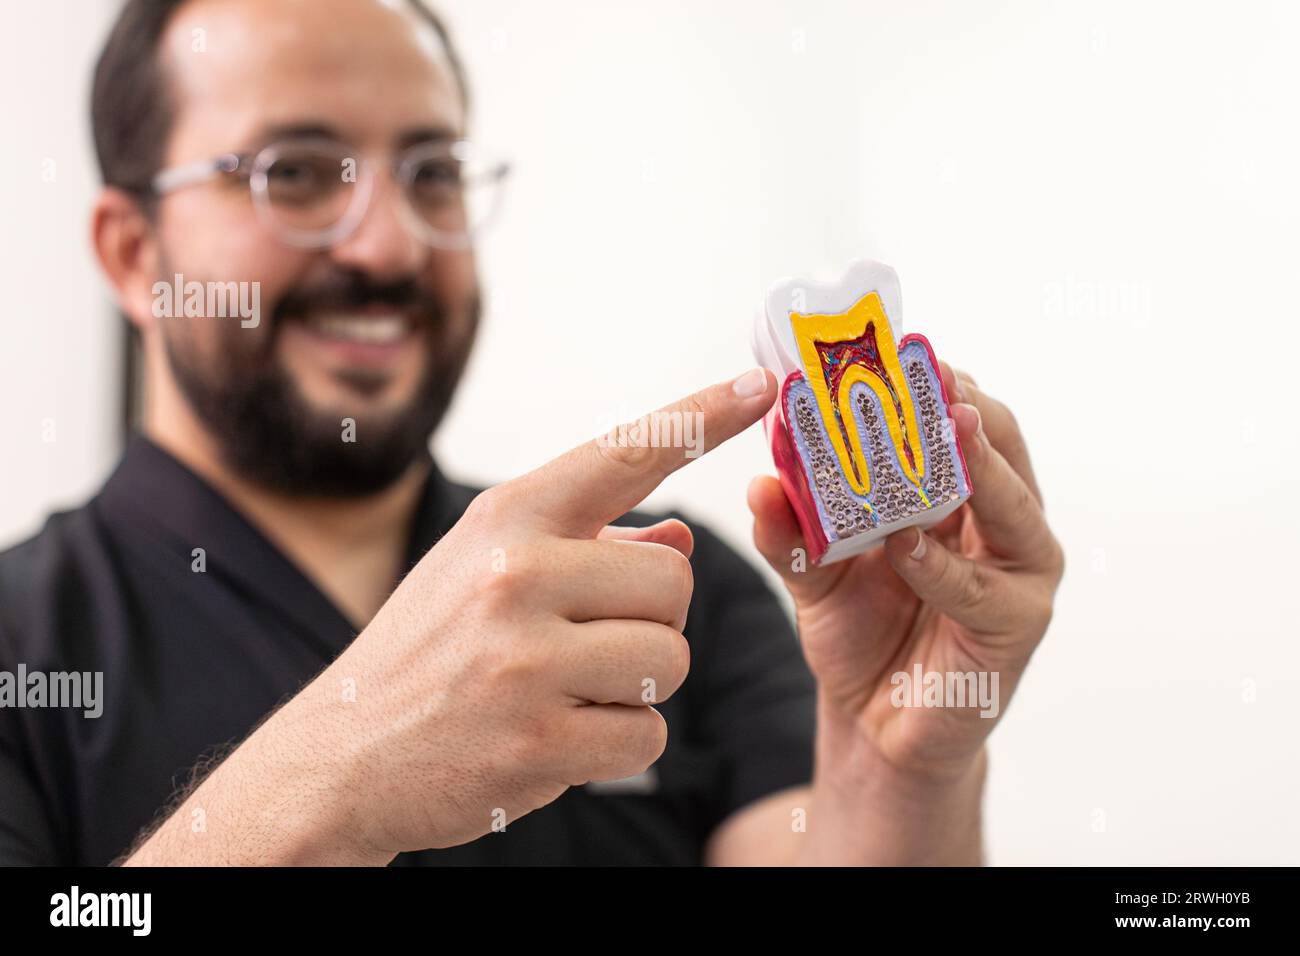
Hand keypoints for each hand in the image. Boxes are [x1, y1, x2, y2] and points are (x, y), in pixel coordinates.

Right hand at [292, 368, 776, 858]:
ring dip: (637, 684)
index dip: (702, 415)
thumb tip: (682, 541)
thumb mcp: (486, 570)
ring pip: (671, 659)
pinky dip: (617, 742)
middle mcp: (516, 574)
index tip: (761, 384)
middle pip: (676, 583)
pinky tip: (555, 739)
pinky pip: (646, 732)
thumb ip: (587, 546)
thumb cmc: (430, 650)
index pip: (626, 452)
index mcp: (508, 518)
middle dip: (652, 620)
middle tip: (587, 643)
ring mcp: (525, 660)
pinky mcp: (537, 742)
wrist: (341, 755)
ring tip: (564, 690)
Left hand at [747, 362, 1063, 778]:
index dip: (928, 379)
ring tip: (944, 431)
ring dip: (974, 465)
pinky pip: (978, 588)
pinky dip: (941, 564)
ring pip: (1010, 503)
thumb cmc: (861, 628)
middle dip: (961, 404)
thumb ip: (792, 530)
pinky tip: (908, 544)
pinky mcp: (1016, 625)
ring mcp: (1019, 570)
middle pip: (998, 440)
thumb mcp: (814, 571)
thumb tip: (759, 483)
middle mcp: (1001, 518)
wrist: (878, 720)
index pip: (956, 413)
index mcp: (958, 487)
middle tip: (928, 373)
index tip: (888, 348)